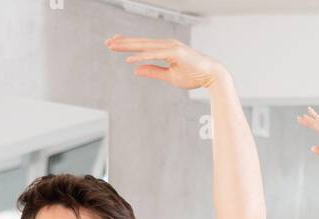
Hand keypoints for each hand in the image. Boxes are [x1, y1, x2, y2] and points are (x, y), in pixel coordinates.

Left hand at [106, 35, 221, 90]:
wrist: (211, 75)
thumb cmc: (193, 75)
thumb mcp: (169, 76)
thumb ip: (153, 71)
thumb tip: (137, 70)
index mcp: (164, 48)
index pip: (142, 45)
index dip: (127, 44)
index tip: (114, 43)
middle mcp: (166, 44)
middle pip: (140, 43)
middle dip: (123, 42)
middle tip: (107, 42)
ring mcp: (170, 47)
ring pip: (144, 46)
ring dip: (128, 46)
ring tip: (113, 47)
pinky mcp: (174, 53)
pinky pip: (154, 54)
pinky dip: (142, 56)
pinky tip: (130, 59)